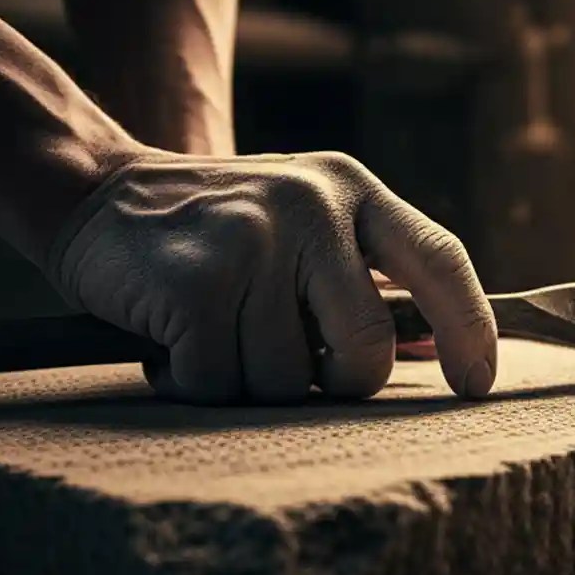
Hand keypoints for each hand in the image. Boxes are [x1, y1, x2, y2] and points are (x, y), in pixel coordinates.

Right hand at [43, 151, 496, 403]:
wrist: (98, 193)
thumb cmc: (221, 230)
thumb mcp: (306, 222)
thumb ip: (365, 274)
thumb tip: (430, 352)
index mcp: (352, 190)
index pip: (441, 260)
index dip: (470, 330)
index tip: (475, 384)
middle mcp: (312, 207)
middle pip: (367, 348)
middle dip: (336, 381)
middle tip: (292, 362)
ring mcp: (253, 241)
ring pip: (287, 379)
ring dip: (249, 380)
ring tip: (217, 331)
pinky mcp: (196, 284)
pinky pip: (221, 384)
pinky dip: (194, 382)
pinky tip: (175, 341)